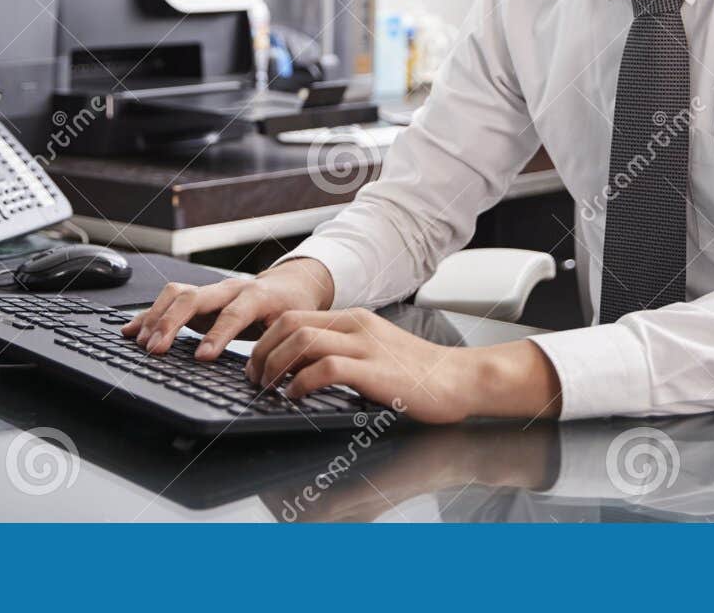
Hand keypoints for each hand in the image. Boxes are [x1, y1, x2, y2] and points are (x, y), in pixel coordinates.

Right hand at [119, 258, 333, 358]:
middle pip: (194, 296)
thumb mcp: (294, 327)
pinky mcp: (198, 299)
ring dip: (156, 318)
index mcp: (257, 296)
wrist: (291, 284)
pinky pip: (168, 300)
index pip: (234, 313)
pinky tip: (131, 331)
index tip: (202, 357)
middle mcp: (229, 289)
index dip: (217, 335)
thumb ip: (279, 347)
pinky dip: (148, 315)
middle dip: (171, 322)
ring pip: (177, 294)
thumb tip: (266, 376)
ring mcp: (212, 291)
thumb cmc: (292, 307)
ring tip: (142, 343)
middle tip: (155, 349)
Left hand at [245, 308, 562, 424]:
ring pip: (301, 341)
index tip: (256, 362)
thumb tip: (303, 370)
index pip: (295, 316)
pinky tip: (296, 397)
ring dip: (274, 366)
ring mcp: (366, 346)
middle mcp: (356, 326)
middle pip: (290, 323)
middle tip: (253, 377)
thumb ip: (343, 354)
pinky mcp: (374, 370)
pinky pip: (325, 368)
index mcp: (354, 319)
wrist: (460, 378)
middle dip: (261, 350)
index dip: (266, 338)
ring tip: (268, 388)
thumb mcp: (375, 353)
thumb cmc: (419, 373)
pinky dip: (301, 382)